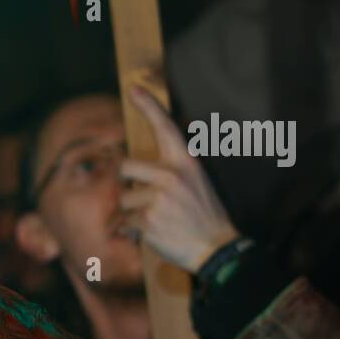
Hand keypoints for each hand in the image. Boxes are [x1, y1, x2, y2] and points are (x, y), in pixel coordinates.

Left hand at [117, 84, 241, 272]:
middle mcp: (172, 176)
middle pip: (125, 166)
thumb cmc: (203, 214)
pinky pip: (125, 222)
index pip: (166, 128)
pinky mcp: (148, 221)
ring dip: (133, 211)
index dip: (149, 107)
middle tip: (142, 194)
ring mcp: (159, 199)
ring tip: (158, 219)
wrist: (215, 248)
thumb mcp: (197, 182)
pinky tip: (154, 232)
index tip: (133, 89)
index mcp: (186, 163)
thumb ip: (172, 170)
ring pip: (124, 198)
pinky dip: (133, 230)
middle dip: (125, 181)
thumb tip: (138, 165)